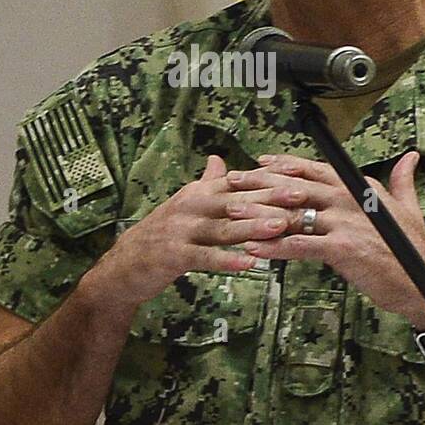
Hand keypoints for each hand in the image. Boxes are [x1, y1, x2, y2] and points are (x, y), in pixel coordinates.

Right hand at [94, 154, 310, 310]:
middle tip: (301, 198)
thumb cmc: (162, 235)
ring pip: (225, 228)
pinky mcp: (175, 255)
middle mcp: (191, 206)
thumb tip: (218, 159)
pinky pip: (206, 257)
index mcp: (199, 192)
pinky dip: (228, 260)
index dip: (269, 177)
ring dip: (254, 227)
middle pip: (236, 200)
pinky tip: (250, 264)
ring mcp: (182, 230)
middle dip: (270, 198)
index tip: (298, 173)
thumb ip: (205, 183)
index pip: (239, 181)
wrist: (124, 266)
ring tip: (281, 227)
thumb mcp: (184, 205)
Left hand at [226, 151, 424, 328]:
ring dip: (259, 213)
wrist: (424, 284)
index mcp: (360, 188)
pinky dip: (275, 246)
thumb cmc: (412, 251)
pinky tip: (254, 249)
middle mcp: (350, 199)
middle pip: (295, 186)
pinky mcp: (342, 249)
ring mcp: (345, 223)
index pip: (315, 169)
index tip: (259, 162)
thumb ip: (402, 181)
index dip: (285, 164)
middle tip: (232, 183)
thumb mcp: (408, 208)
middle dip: (261, 183)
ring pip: (293, 213)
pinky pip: (300, 245)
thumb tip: (411, 157)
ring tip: (232, 213)